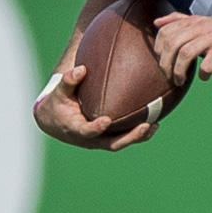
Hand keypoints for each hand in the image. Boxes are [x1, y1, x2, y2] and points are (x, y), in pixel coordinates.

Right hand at [31, 64, 156, 150]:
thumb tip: (81, 69)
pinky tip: (155, 123)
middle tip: (145, 126)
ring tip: (155, 125)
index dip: (96, 128)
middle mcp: (90, 139)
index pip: (86, 131)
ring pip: (122, 143)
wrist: (55, 122)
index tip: (106, 121)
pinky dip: (140, 133)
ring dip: (139, 137)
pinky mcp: (108, 139)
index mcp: (75, 129)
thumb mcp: (59, 92)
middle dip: (129, 137)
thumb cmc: (58, 103)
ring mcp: (100, 141)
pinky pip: (126, 138)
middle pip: (112, 143)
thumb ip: (69, 81)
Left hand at [152, 12, 211, 83]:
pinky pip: (207, 64)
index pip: (165, 32)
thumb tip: (156, 22)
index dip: (158, 49)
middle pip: (172, 44)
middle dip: (166, 63)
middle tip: (169, 77)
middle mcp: (201, 26)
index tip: (162, 62)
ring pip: (185, 53)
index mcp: (193, 21)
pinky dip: (202, 74)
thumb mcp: (202, 23)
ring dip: (179, 71)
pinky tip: (204, 77)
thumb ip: (179, 21)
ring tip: (180, 81)